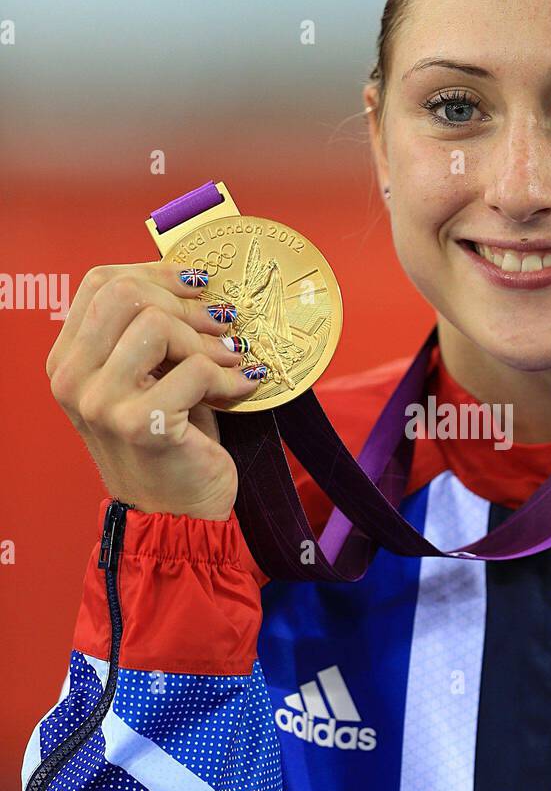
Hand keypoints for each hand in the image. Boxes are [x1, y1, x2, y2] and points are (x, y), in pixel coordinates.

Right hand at [47, 261, 262, 519]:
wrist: (177, 517)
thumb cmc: (171, 444)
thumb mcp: (150, 379)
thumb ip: (152, 335)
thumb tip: (196, 282)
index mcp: (69, 362)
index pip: (101, 283)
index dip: (156, 273)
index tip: (198, 284)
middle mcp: (74, 380)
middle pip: (125, 294)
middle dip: (185, 304)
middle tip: (223, 325)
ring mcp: (101, 403)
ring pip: (156, 324)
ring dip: (207, 342)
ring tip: (231, 362)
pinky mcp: (140, 425)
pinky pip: (193, 369)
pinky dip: (227, 378)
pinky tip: (241, 390)